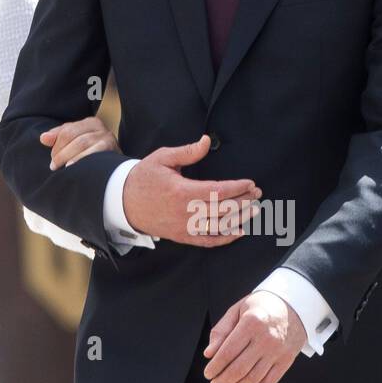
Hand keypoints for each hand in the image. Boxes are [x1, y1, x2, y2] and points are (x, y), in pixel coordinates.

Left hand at [39, 116, 119, 169]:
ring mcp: (107, 136)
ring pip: (80, 143)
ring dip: (67, 156)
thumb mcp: (78, 144)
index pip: (66, 130)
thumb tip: (43, 138)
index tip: (51, 159)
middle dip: (60, 152)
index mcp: (90, 122)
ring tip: (61, 168)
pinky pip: (92, 152)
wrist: (120, 172)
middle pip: (72, 136)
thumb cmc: (95, 157)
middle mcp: (100, 126)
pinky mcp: (111, 148)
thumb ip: (60, 138)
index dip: (56, 145)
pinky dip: (80, 159)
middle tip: (54, 165)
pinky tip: (72, 167)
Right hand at [121, 134, 259, 246]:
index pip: (217, 191)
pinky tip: (239, 231)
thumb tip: (206, 141)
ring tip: (254, 209)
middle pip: (222, 209)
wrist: (124, 202)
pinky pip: (208, 241)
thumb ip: (187, 152)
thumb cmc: (144, 178)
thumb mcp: (162, 158)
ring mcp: (184, 227)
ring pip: (219, 226)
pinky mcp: (182, 237)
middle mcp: (185, 212)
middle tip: (257, 194)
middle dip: (243, 201)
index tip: (250, 183)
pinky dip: (226, 238)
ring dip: (240, 218)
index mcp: (181, 191)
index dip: (237, 188)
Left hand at [202, 290, 306, 382]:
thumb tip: (208, 354)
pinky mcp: (287, 360)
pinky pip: (269, 381)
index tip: (207, 374)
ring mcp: (278, 351)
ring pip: (254, 379)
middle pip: (240, 368)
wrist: (294, 306)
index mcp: (251, 323)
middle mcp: (266, 338)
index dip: (215, 366)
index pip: (228, 351)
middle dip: (223, 381)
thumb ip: (221, 331)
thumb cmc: (259, 307)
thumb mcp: (237, 310)